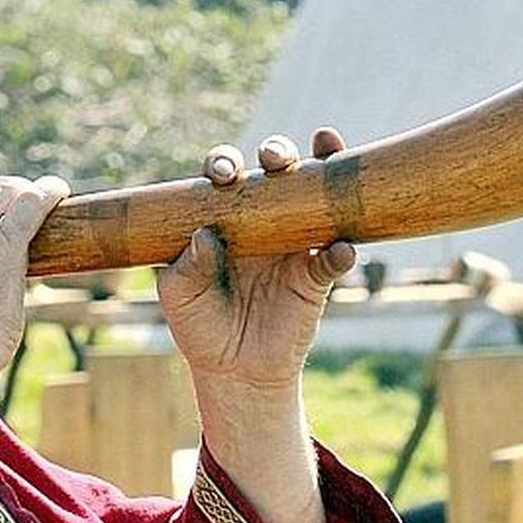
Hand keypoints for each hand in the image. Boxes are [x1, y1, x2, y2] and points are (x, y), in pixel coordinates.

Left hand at [160, 129, 355, 390]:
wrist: (233, 370)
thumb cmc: (200, 324)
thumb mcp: (179, 297)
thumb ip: (186, 267)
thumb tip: (204, 236)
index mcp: (223, 215)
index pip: (226, 175)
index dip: (224, 163)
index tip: (223, 173)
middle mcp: (262, 218)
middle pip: (276, 170)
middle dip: (278, 152)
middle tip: (273, 158)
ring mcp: (293, 244)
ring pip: (316, 196)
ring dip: (324, 171)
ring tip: (326, 155)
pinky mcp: (316, 276)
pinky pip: (334, 258)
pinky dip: (342, 251)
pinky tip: (343, 247)